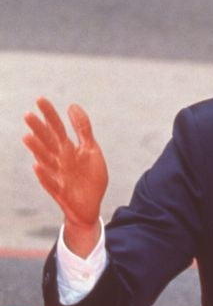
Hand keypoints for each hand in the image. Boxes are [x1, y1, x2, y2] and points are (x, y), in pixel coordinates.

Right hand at [23, 98, 107, 255]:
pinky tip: (37, 166)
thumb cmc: (89, 178)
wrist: (91, 206)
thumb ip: (83, 129)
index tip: (40, 99)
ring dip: (37, 150)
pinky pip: (50, 183)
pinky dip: (44, 175)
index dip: (50, 115)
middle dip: (39, 129)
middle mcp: (59, 160)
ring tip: (27, 137)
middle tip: (28, 115)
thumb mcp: (91, 150)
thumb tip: (72, 105)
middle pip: (48, 142)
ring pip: (45, 160)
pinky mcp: (60, 192)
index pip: (57, 129)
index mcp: (67, 149)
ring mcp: (58, 176)